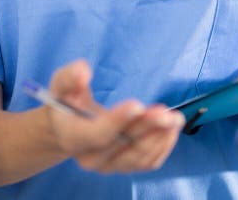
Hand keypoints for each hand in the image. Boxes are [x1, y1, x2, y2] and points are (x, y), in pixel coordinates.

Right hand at [45, 59, 185, 173]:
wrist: (67, 128)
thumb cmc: (66, 102)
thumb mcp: (61, 84)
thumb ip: (70, 76)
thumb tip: (83, 71)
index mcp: (73, 136)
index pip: (96, 134)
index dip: (117, 121)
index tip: (137, 105)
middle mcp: (90, 157)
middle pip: (123, 145)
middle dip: (147, 128)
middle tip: (165, 113)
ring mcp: (108, 165)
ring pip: (139, 157)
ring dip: (159, 138)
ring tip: (175, 118)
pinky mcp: (124, 166)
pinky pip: (147, 162)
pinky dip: (162, 146)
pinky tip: (172, 129)